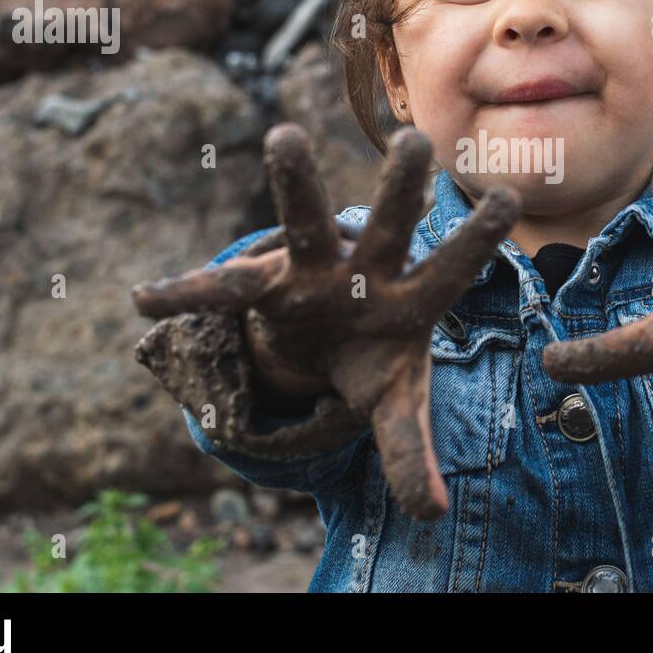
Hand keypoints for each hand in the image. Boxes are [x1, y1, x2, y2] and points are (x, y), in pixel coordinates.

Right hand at [132, 123, 519, 520]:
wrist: (328, 337)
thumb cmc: (376, 359)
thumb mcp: (395, 404)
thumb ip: (409, 452)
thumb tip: (431, 515)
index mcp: (412, 299)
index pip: (452, 268)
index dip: (477, 240)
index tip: (509, 200)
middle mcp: (367, 270)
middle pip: (389, 226)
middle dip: (400, 187)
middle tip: (415, 141)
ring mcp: (314, 270)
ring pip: (306, 222)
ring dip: (296, 182)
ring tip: (285, 138)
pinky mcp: (264, 283)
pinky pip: (220, 290)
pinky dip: (183, 295)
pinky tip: (143, 302)